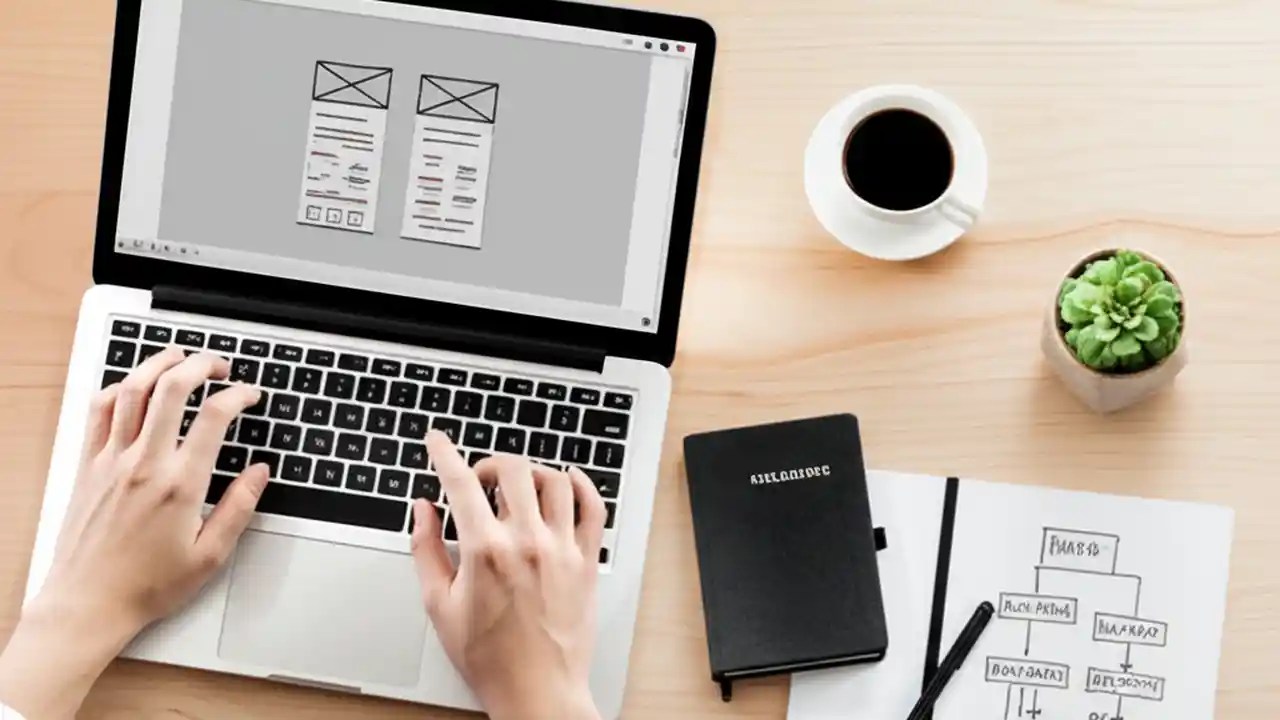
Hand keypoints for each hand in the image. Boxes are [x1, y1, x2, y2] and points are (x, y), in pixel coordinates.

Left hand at [0, 348, 267, 719]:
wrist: (88, 603)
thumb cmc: (147, 585)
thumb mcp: (210, 555)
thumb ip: (239, 507)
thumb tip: (260, 473)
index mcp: (181, 485)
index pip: (214, 417)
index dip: (239, 395)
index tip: (249, 395)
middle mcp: (144, 464)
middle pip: (172, 389)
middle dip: (202, 365)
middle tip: (219, 366)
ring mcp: (111, 461)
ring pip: (132, 390)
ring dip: (158, 364)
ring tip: (178, 357)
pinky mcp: (88, 466)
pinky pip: (99, 412)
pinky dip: (119, 389)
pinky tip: (134, 387)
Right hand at [411, 432, 607, 719]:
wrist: (537, 691)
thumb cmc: (489, 657)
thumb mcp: (438, 605)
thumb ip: (426, 549)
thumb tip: (422, 510)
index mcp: (484, 552)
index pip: (461, 483)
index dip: (444, 453)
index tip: (436, 440)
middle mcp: (526, 542)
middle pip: (512, 469)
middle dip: (489, 463)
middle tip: (479, 478)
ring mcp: (562, 549)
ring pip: (553, 480)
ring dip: (530, 472)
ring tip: (516, 486)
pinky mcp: (587, 560)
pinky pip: (593, 506)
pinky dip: (581, 484)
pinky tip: (567, 481)